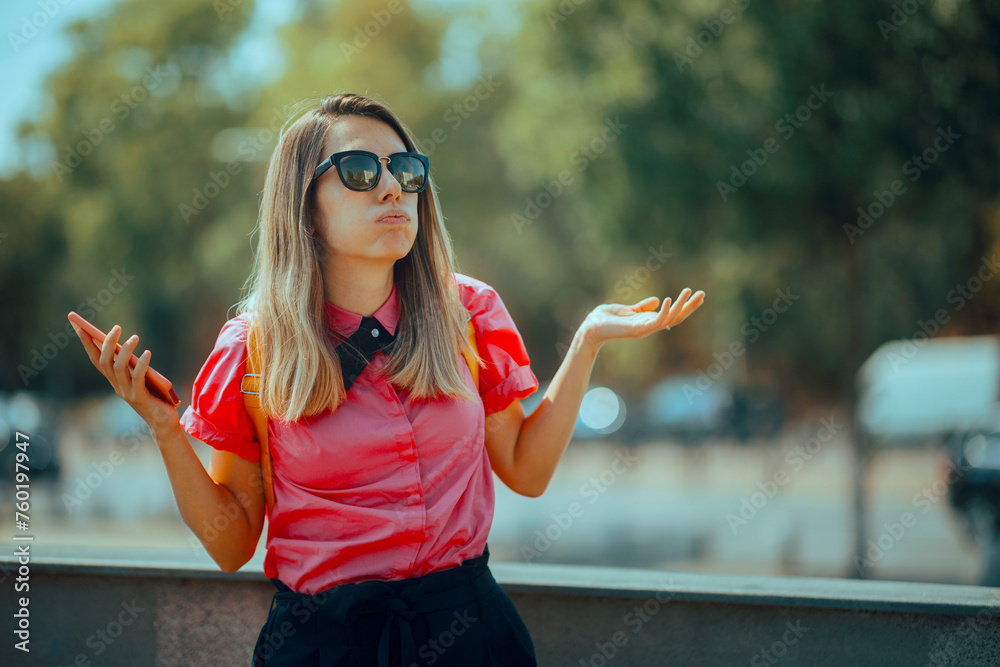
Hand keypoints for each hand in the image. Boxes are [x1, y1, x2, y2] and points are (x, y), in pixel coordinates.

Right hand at [71, 323, 180, 437]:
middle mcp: (116, 386)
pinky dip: (142, 364)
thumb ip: (133, 364)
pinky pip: (137, 378)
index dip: (87, 344)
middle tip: (117, 327)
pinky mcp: (140, 397)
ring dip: (125, 350)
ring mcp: (126, 392)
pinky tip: (147, 353)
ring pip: (119, 368)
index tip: (79, 327)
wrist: (162, 421)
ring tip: (135, 337)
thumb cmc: (153, 396)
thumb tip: (126, 344)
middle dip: (106, 343)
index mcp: (114, 380)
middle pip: (104, 362)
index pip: (95, 359)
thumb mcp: (141, 377)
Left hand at [581, 288, 705, 347]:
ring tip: (689, 293)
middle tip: (703, 294)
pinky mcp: (637, 330)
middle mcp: (649, 326)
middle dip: (690, 306)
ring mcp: (644, 329)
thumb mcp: (627, 309)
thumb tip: (656, 300)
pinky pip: (655, 322)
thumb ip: (642, 307)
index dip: (685, 305)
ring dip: (681, 307)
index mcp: (648, 321)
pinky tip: (667, 300)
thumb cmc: (605, 319)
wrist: (590, 328)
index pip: (672, 314)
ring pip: (669, 319)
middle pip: (676, 318)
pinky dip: (663, 312)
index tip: (697, 294)